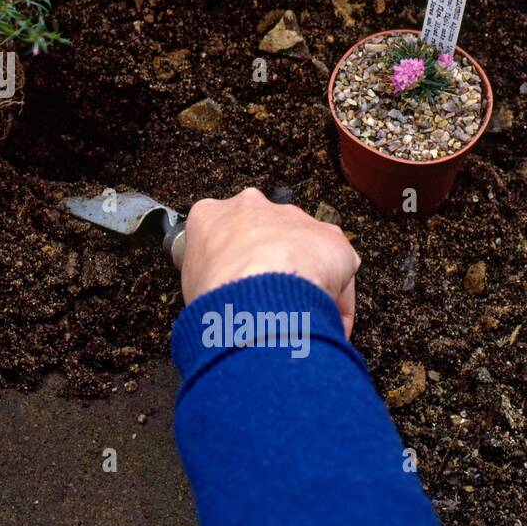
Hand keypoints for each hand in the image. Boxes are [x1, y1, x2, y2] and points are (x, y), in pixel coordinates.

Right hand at [180, 188, 359, 335]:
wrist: (256, 296)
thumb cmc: (217, 294)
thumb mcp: (190, 287)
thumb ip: (206, 280)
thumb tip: (219, 302)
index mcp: (212, 215)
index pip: (219, 232)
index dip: (230, 263)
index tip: (237, 283)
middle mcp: (253, 207)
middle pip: (264, 233)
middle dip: (271, 260)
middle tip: (270, 296)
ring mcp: (293, 217)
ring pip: (303, 249)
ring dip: (305, 278)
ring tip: (301, 314)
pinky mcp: (329, 235)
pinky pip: (336, 269)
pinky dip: (334, 295)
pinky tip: (325, 318)